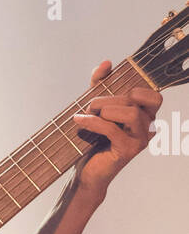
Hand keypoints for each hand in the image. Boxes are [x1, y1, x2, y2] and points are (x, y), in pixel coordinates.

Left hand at [71, 60, 162, 201]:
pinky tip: (79, 120)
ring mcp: (140, 140)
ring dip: (104, 109)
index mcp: (146, 116)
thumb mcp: (96, 106)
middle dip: (108, 98)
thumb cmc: (93, 138)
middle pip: (135, 100)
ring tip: (87, 114)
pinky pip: (112, 128)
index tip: (116, 93)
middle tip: (90, 106)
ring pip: (130, 112)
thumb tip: (107, 63)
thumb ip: (101, 83)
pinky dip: (92, 121)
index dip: (137, 89)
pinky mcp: (127, 151)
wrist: (86, 171)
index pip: (155, 96)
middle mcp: (148, 128)